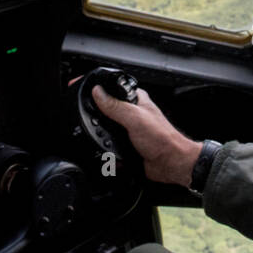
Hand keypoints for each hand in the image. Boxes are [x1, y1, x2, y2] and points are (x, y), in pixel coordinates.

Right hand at [85, 80, 203, 186]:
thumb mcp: (135, 118)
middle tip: (97, 126)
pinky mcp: (126, 143)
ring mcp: (128, 128)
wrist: (171, 164)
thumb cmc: (163, 139)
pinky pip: (109, 146)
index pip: (111, 88)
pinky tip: (113, 154)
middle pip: (104, 110)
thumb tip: (97, 92)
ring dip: (103, 138)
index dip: (96, 88)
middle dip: (97, 119)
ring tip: (109, 143)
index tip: (81, 90)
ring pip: (104, 129)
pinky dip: (108, 151)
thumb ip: (115, 106)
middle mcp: (131, 112)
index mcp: (135, 99)